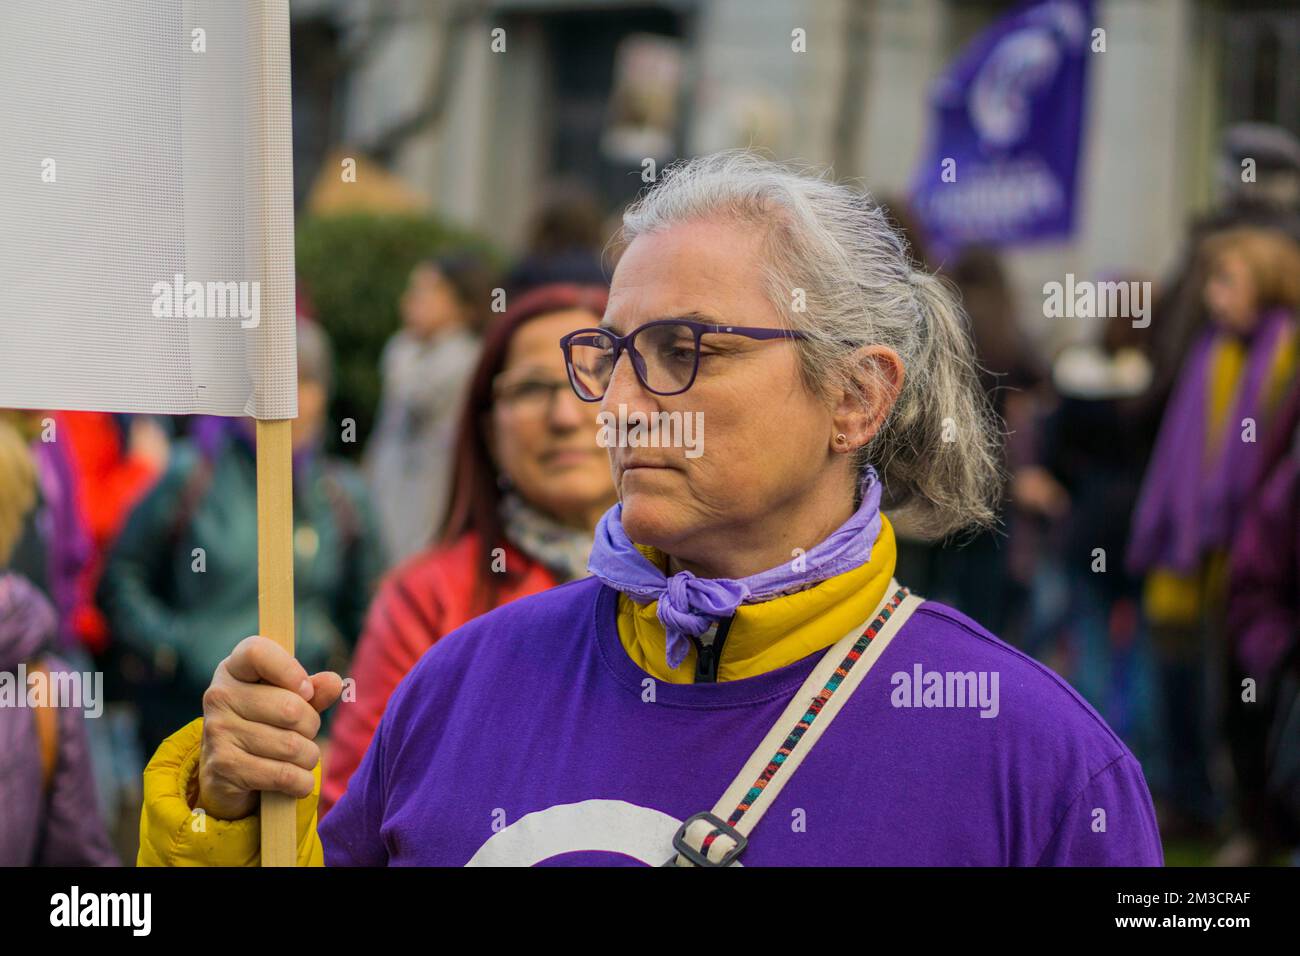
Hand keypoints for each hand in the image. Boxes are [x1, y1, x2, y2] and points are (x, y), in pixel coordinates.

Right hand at [197, 635, 342, 819]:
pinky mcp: (223, 766)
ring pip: (292, 745)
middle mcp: (219, 696)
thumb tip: (334, 682)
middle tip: (304, 732)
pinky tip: (297, 780)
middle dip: (311, 725)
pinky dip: (301, 782)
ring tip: (300, 757)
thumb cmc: (264, 724)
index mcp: (233, 669)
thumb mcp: (287, 700)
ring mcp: (217, 731)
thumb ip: (312, 691)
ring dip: (308, 756)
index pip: (257, 652)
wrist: (226, 774)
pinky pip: (283, 774)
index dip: (289, 670)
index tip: (306, 690)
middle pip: (291, 708)